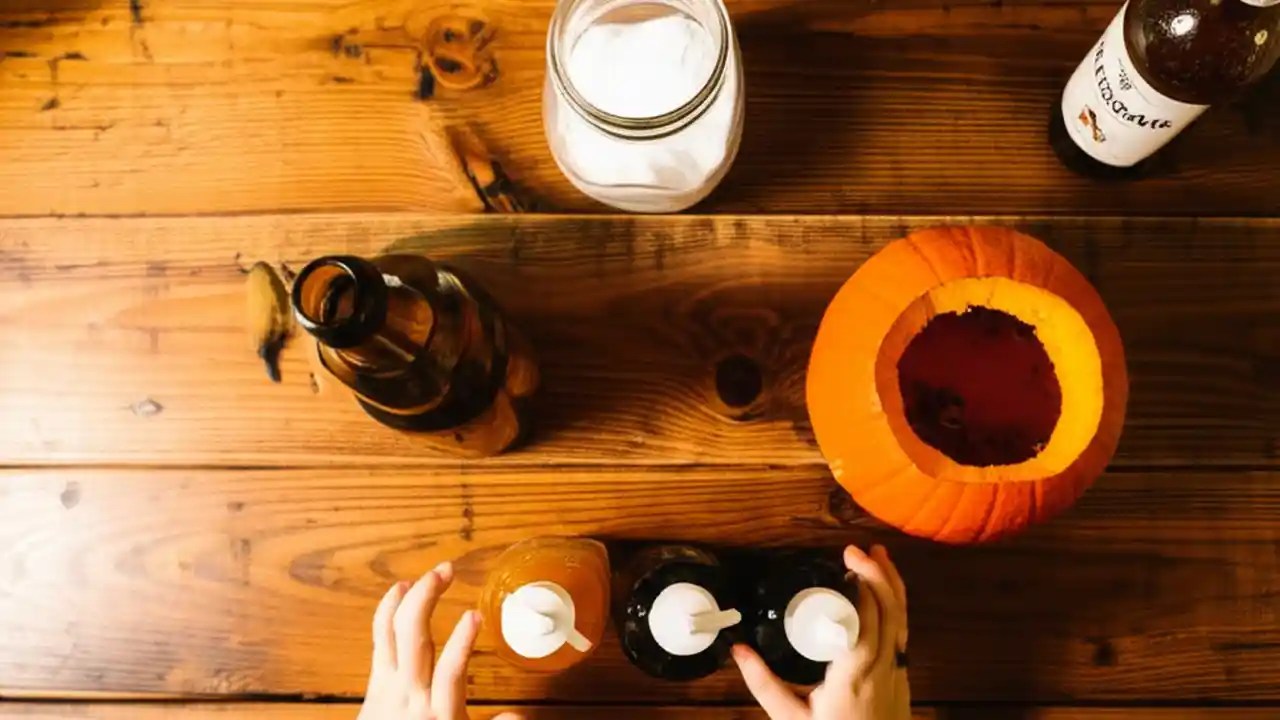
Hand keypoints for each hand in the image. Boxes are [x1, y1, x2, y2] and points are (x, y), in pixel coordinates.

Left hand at [359, 562, 517, 719]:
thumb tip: (519, 716)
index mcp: (437, 714)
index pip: (450, 670)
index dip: (463, 640)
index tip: (475, 615)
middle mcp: (407, 695)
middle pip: (412, 635)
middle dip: (427, 595)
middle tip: (447, 570)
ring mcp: (385, 689)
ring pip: (388, 632)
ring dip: (402, 599)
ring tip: (417, 579)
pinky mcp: (371, 689)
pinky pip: (378, 642)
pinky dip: (386, 616)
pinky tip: (395, 603)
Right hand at [733, 545, 909, 719]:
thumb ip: (764, 684)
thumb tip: (739, 650)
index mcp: (854, 678)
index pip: (867, 625)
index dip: (863, 589)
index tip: (847, 562)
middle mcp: (882, 671)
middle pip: (891, 614)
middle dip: (878, 575)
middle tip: (856, 549)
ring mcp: (897, 673)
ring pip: (903, 621)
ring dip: (892, 585)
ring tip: (878, 556)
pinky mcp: (901, 678)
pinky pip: (903, 633)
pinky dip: (896, 606)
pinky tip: (884, 595)